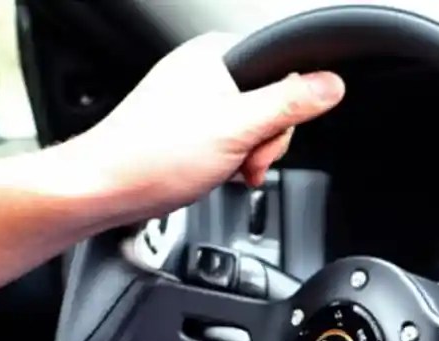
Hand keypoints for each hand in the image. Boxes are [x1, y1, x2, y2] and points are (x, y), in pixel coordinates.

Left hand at [62, 32, 344, 225]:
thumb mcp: (239, 127)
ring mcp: (195, 100)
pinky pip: (230, 141)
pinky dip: (230, 161)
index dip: (287, 110)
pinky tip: (215, 174)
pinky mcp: (188, 128)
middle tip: (243, 159)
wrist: (106, 188)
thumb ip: (290, 103)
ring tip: (224, 170)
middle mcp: (205, 71)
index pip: (283, 70)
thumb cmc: (155, 155)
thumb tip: (332, 83)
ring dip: (248, 155)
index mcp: (216, 54)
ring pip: (252, 127)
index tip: (269, 135)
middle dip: (264, 141)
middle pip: (271, 103)